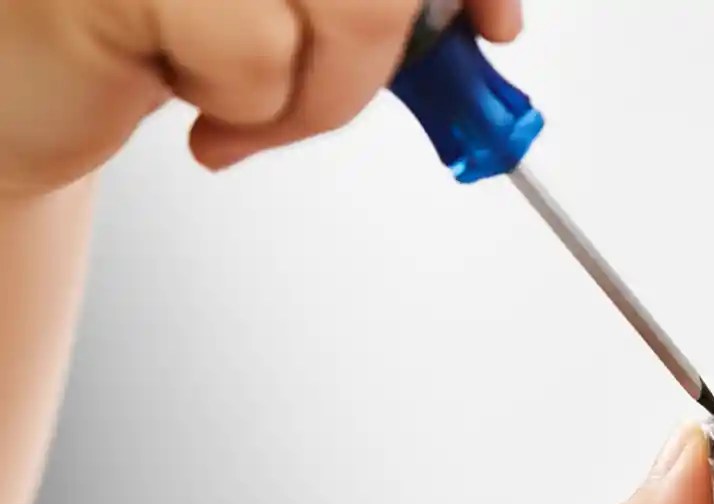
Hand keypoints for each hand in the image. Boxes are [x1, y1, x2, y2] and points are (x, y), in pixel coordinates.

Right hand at [0, 0, 521, 196]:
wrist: (28, 88)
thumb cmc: (160, 35)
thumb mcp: (293, 10)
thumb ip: (386, 6)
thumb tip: (491, 20)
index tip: (492, 24)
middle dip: (378, 59)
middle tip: (321, 94)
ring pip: (353, 9)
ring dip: (310, 96)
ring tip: (237, 102)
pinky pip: (254, 54)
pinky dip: (242, 108)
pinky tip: (180, 93)